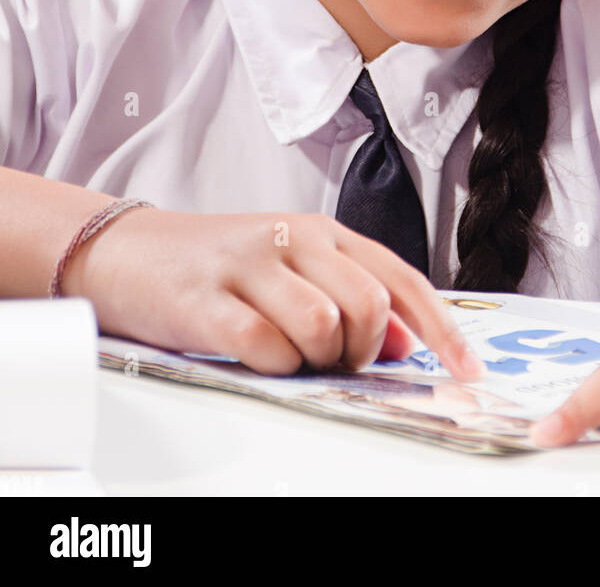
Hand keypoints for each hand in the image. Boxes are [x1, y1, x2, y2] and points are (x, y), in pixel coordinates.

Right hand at [62, 207, 485, 382]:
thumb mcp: (295, 271)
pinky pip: (265, 345)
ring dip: (315, 357)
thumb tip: (408, 344)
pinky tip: (254, 351)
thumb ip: (353, 297)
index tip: (467, 370)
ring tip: (288, 352)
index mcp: (323, 231)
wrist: (130, 252)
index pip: (401, 276)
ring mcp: (251, 265)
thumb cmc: (220, 267)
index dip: (441, 328)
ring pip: (323, 325)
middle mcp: (293, 238)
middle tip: (337, 358)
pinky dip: (271, 363)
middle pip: (370, 302)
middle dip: (365, 347)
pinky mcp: (209, 300)